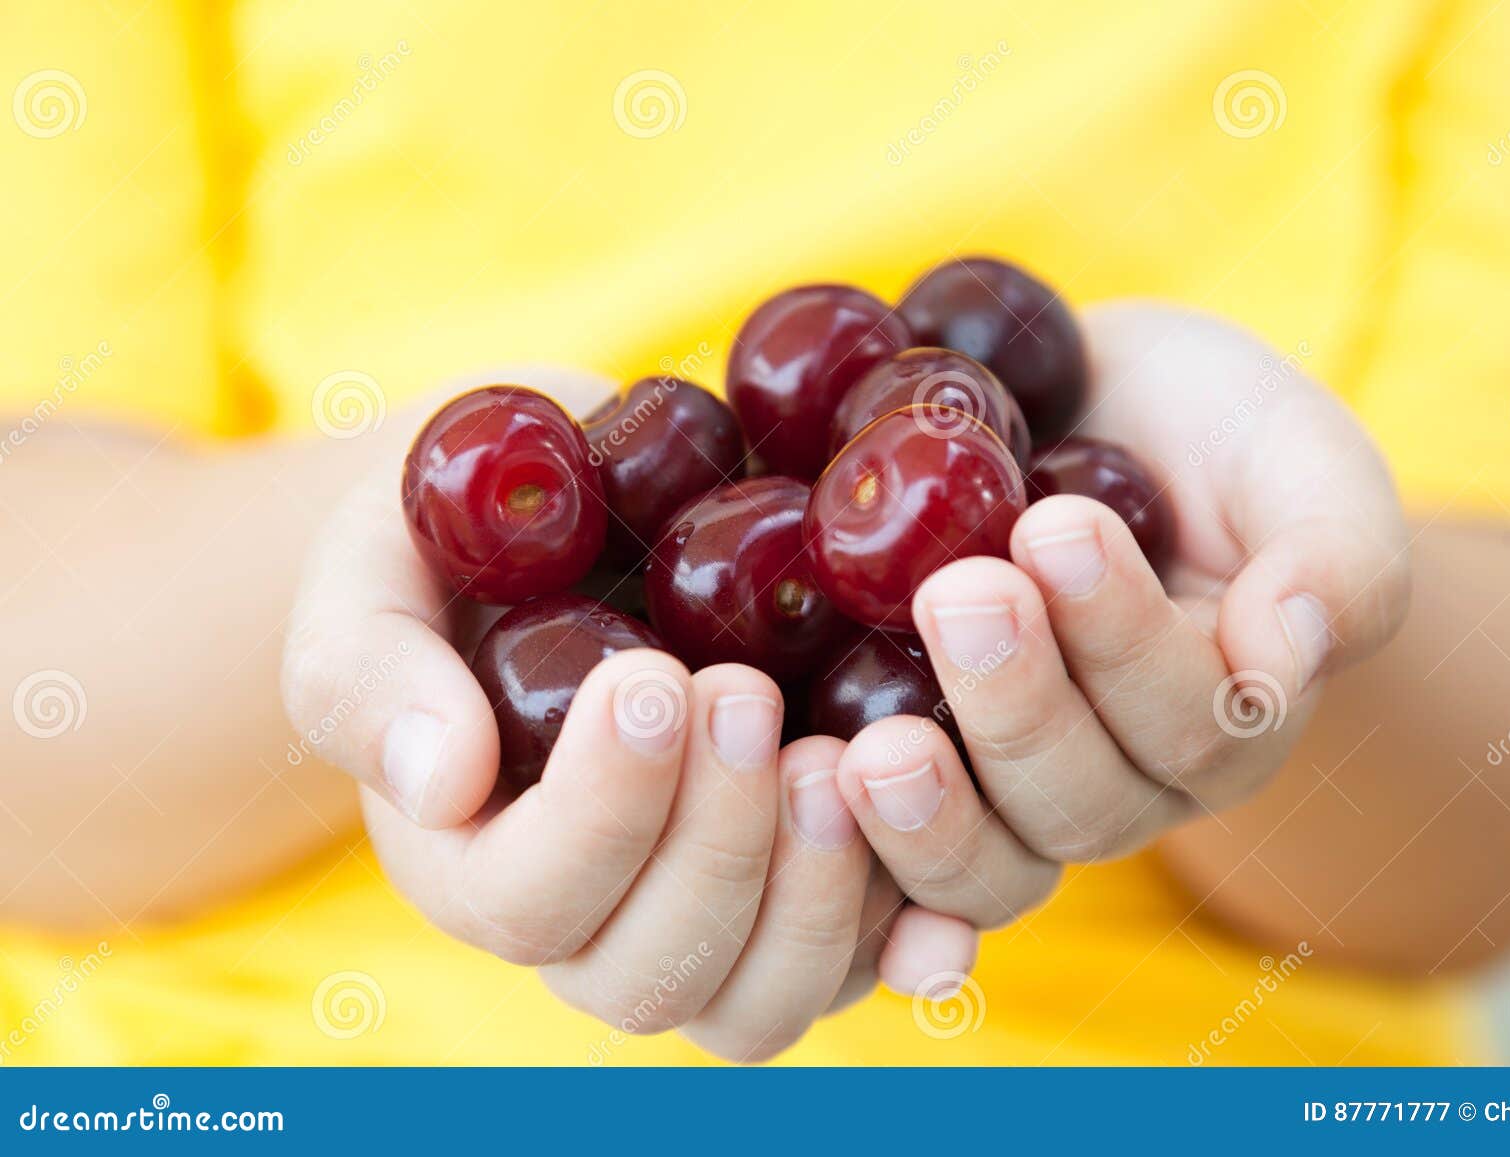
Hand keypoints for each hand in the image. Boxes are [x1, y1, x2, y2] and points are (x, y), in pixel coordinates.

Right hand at [279, 368, 975, 1061]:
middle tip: (747, 692)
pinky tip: (938, 891)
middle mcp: (591, 920)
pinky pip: (862, 964)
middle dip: (714, 846)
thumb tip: (441, 783)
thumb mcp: (373, 572)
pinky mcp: (805, 886)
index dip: (597, 817)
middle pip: (650, 976)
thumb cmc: (461, 546)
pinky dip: (911, 935)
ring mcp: (708, 915)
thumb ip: (370, 674)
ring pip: (760, 1001)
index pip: (526, 905)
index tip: (647, 679)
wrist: (581, 518)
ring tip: (842, 753)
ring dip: (813, 898)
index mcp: (472, 861)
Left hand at [832, 302, 1410, 927]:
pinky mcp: (921, 776)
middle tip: (958, 594)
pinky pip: (894, 869)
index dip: (1125, 641)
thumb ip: (1333, 553)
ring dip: (931, 813)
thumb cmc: (1208, 433)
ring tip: (866, 743)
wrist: (1091, 423)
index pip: (1196, 723)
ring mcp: (1012, 793)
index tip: (1056, 526)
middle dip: (1019, 709)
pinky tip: (810, 825)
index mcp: (1229, 717)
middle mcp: (1125, 781)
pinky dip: (855, 869)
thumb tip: (1292, 643)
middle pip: (1081, 804)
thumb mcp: (1295, 459)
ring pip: (990, 861)